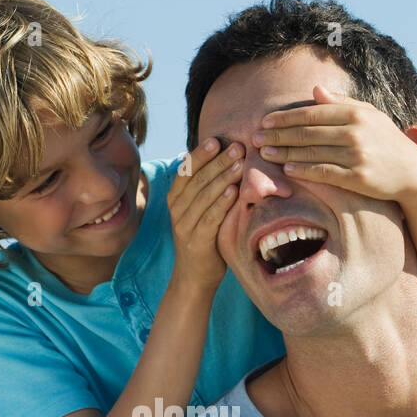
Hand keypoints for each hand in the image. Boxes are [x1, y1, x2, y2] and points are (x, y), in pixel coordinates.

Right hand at [166, 138, 243, 291]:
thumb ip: (206, 187)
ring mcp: (184, 226)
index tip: (218, 140)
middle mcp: (176, 209)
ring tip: (240, 163)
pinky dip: (221, 203)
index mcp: (176, 197)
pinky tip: (234, 191)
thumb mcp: (201, 209)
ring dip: (223, 177)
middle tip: (238, 147)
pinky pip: (209, 218)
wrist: (195, 276)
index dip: (201, 154)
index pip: (186, 169)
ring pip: (203, 196)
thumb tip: (224, 156)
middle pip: (197, 179)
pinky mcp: (196, 242)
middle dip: (218, 161)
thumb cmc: (204, 237)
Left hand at [253, 85, 416, 205]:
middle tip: (255, 138)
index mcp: (355, 113)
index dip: (285, 117)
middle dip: (278, 135)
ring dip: (284, 153)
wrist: (412, 173)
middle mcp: (355, 132)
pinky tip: (287, 169)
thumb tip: (315, 90)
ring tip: (264, 153)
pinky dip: (304, 170)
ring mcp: (356, 155)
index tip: (264, 121)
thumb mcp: (370, 116)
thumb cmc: (386, 142)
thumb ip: (342, 103)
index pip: (312, 113)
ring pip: (312, 152)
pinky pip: (324, 173)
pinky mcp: (358, 178)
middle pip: (307, 132)